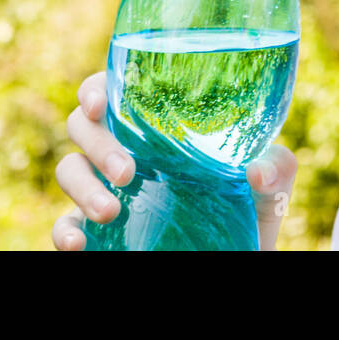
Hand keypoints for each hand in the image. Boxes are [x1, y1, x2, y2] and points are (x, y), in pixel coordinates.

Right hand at [52, 71, 298, 249]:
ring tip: (110, 210)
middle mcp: (124, 147)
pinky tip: (78, 243)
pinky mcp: (98, 228)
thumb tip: (257, 171)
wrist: (244, 251)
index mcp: (157, 122)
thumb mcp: (270, 184)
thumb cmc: (250, 205)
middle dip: (97, 143)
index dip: (96, 88)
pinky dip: (64, 230)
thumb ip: (275, 167)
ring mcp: (106, 186)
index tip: (100, 103)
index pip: (114, 88)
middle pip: (82, 125)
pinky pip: (63, 223)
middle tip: (128, 171)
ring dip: (82, 187)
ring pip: (68, 169)